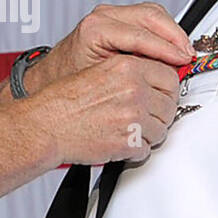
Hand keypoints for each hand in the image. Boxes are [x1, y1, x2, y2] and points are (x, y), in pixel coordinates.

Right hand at [23, 54, 180, 165]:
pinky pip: (146, 149)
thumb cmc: (66, 102)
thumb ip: (132, 74)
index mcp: (127, 68)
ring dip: (148, 133)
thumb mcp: (101, 71)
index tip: (162, 95)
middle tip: (141, 116)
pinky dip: (135, 150)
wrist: (47, 125)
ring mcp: (132, 117)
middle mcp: (133, 90)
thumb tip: (158, 82)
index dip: (166, 90)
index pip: (170, 77)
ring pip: (161, 129)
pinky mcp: (128, 142)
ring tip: (126, 129)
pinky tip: (119, 141)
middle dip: (158, 114)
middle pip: (170, 105)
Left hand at [25, 3, 192, 93]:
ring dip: (172, 31)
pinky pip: (148, 16)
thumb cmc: (68, 83)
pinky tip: (171, 47)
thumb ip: (129, 75)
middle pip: (150, 16)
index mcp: (95, 29)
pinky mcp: (117, 17)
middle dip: (174, 36)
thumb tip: (162, 78)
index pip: (141, 33)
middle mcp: (103, 16)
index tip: (183, 60)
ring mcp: (110, 14)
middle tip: (188, 56)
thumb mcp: (99, 82)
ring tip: (183, 53)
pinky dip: (164, 30)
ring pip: (152, 13)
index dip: (166, 48)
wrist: (49, 77)